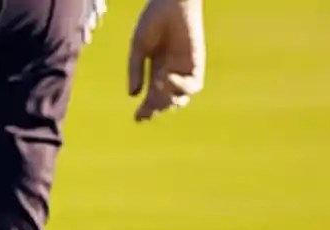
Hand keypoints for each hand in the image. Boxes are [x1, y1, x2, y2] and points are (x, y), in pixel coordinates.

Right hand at [128, 0, 205, 121]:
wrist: (171, 2)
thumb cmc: (152, 19)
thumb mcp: (138, 48)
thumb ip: (136, 70)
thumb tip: (133, 95)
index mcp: (156, 68)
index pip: (152, 95)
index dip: (146, 109)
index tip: (137, 118)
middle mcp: (172, 71)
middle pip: (166, 100)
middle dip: (156, 109)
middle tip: (146, 111)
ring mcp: (185, 68)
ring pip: (181, 98)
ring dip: (168, 100)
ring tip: (157, 87)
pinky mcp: (196, 63)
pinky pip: (193, 85)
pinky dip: (180, 87)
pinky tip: (167, 77)